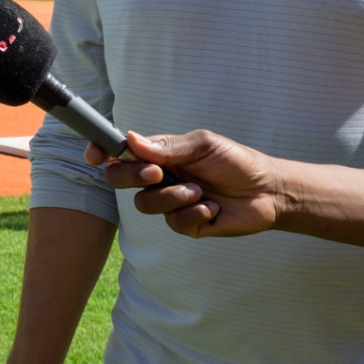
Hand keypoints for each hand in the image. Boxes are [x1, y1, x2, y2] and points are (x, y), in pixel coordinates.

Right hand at [109, 130, 282, 236]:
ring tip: (200, 192)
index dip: (102, 152)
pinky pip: (173, 223)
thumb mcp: (204, 145)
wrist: (268, 191)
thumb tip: (131, 139)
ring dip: (172, 197)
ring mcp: (170, 202)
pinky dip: (194, 213)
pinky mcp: (185, 224)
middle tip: (157, 173)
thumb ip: (168, 147)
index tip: (95, 155)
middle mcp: (160, 177)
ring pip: (145, 204)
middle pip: (120, 179)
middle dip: (132, 177)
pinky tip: (213, 207)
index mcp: (160, 154)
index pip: (121, 152)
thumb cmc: (237, 161)